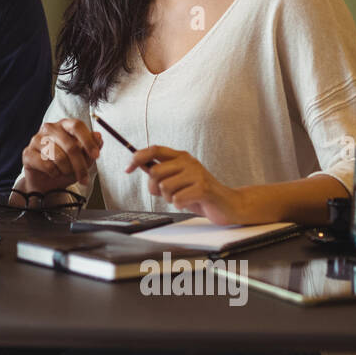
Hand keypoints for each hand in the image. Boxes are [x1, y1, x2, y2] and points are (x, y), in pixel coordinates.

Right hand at [21, 118, 101, 193]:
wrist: (46, 183)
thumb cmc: (66, 167)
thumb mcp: (83, 159)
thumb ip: (92, 148)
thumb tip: (98, 136)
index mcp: (64, 125)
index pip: (77, 126)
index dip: (88, 141)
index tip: (96, 156)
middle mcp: (49, 128)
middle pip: (70, 145)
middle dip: (80, 165)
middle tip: (85, 179)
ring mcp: (36, 139)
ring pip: (59, 157)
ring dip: (66, 170)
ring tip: (65, 173)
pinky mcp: (28, 153)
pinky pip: (47, 165)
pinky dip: (54, 173)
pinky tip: (53, 173)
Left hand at [126, 146, 247, 224]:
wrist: (228, 204)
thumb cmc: (200, 192)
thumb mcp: (179, 179)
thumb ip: (162, 171)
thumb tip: (140, 163)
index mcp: (181, 157)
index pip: (154, 150)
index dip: (137, 158)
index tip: (127, 169)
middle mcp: (188, 162)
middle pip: (155, 172)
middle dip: (155, 188)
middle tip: (166, 194)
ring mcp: (197, 174)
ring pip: (164, 187)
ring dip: (169, 198)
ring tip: (182, 197)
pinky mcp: (203, 189)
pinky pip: (176, 199)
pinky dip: (179, 205)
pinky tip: (189, 202)